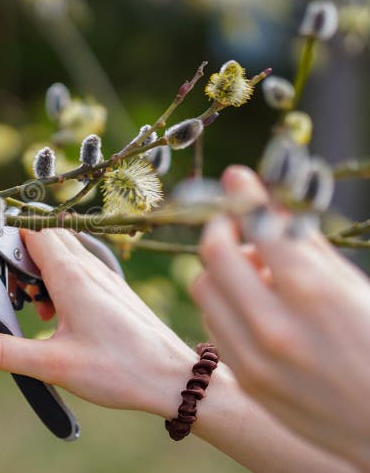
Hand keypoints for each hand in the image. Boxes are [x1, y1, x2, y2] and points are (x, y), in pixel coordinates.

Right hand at [0, 228, 196, 417]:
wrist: (174, 379)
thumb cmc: (120, 370)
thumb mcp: (54, 365)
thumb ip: (5, 352)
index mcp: (71, 275)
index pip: (32, 229)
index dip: (6, 234)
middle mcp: (88, 267)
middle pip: (46, 236)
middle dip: (20, 254)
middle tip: (11, 288)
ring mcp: (104, 276)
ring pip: (63, 252)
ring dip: (41, 270)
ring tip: (36, 309)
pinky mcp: (113, 290)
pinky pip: (79, 269)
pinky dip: (60, 281)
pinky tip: (59, 317)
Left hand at [192, 166, 369, 469]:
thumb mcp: (357, 287)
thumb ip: (308, 244)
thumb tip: (265, 200)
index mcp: (313, 293)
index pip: (256, 226)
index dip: (244, 195)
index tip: (238, 179)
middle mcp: (274, 325)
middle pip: (214, 253)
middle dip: (222, 227)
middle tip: (237, 223)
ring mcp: (253, 358)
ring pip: (204, 288)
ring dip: (220, 269)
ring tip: (255, 272)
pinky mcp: (244, 379)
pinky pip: (213, 324)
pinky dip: (225, 305)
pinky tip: (255, 307)